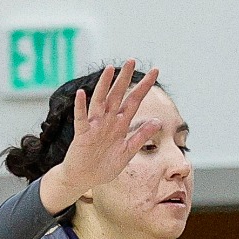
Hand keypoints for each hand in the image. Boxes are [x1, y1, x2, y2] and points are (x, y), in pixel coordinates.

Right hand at [41, 61, 160, 211]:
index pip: (134, 101)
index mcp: (120, 124)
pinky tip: (82, 94)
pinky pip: (81, 119)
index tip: (155, 72)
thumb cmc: (105, 165)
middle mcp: (107, 121)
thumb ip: (141, 136)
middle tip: (132, 60)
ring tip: (110, 70)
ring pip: (100, 102)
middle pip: (117, 95)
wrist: (85, 178)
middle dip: (125, 79)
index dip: (144, 87)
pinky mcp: (82, 135)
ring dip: (104, 86)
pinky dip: (81, 107)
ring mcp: (94, 126)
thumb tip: (158, 121)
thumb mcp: (128, 151)